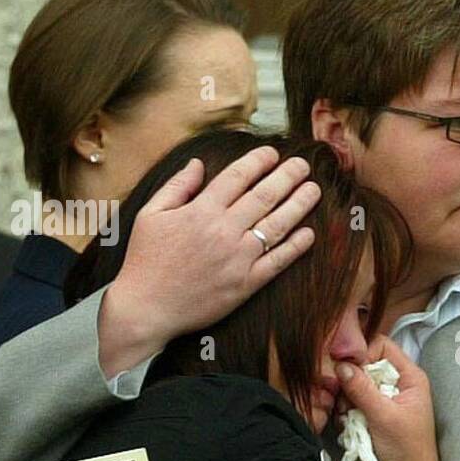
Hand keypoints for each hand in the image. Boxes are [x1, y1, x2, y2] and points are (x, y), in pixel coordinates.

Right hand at [98, 147, 320, 376]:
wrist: (147, 308)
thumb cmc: (146, 260)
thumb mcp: (150, 215)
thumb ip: (177, 187)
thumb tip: (197, 163)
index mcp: (201, 211)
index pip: (238, 177)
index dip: (258, 161)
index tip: (273, 153)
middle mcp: (224, 231)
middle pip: (264, 196)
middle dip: (288, 176)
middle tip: (304, 165)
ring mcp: (238, 258)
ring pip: (277, 225)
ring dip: (299, 205)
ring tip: (314, 190)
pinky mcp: (247, 284)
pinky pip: (278, 261)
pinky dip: (296, 247)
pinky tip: (309, 233)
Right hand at [335, 336, 438, 460]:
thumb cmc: (405, 449)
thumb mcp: (383, 416)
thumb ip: (362, 389)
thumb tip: (342, 366)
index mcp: (410, 376)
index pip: (382, 346)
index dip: (362, 353)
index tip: (346, 369)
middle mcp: (398, 382)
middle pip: (365, 364)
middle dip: (350, 380)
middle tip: (344, 398)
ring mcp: (385, 397)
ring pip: (356, 383)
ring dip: (346, 397)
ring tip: (347, 415)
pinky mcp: (374, 412)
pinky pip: (353, 400)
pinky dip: (347, 409)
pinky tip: (347, 422)